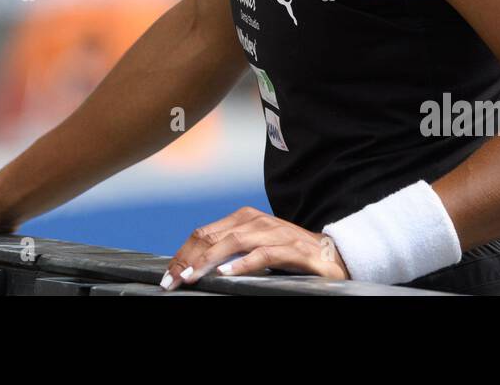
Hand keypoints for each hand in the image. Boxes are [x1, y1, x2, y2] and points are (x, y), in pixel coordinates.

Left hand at [159, 206, 350, 289]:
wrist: (330, 255)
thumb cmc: (287, 254)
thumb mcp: (253, 248)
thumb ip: (228, 251)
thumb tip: (193, 267)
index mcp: (243, 218)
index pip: (203, 233)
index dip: (183, 253)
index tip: (169, 275)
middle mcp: (256, 221)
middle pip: (212, 237)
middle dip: (188, 260)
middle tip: (173, 280)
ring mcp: (274, 233)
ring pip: (233, 243)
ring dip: (208, 262)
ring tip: (191, 277)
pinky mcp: (291, 249)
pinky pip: (263, 255)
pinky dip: (243, 264)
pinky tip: (227, 275)